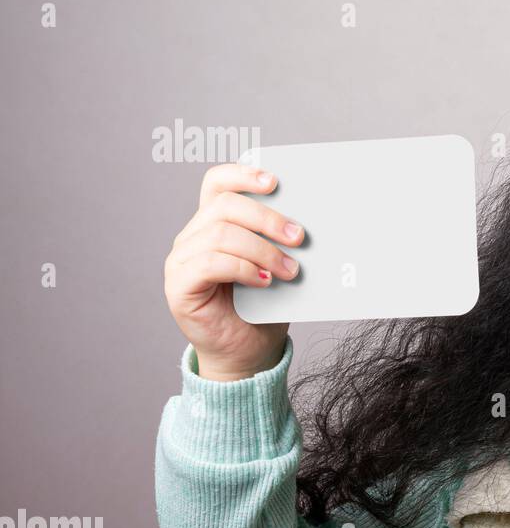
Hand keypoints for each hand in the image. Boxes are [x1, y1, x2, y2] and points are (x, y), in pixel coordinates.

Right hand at [163, 162, 303, 380]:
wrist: (249, 353)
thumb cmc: (264, 307)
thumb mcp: (278, 265)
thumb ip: (283, 242)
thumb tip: (311, 221)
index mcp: (214, 224)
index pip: (217, 183)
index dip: (242, 174)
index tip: (275, 181)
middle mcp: (193, 237)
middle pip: (224, 206)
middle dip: (267, 218)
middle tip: (299, 236)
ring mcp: (182, 261)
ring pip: (220, 234)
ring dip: (262, 249)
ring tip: (290, 270)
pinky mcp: (180, 287)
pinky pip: (210, 263)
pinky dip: (243, 268)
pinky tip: (264, 281)